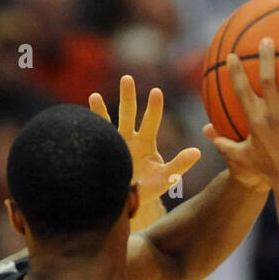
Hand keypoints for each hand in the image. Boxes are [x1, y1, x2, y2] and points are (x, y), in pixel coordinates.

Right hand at [89, 75, 200, 204]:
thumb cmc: (150, 188)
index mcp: (146, 142)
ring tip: (95, 96)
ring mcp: (114, 143)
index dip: (153, 108)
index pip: (151, 120)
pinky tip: (80, 120)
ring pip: (108, 123)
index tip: (155, 92)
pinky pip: (96, 137)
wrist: (131, 201)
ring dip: (101, 109)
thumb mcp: (166, 177)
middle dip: (127, 97)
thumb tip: (198, 152)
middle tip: (127, 78)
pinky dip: (90, 127)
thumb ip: (180, 165)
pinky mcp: (103, 151)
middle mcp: (129, 137)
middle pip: (128, 113)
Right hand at [203, 38, 278, 191]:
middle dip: (267, 57)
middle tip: (267, 39)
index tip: (232, 56)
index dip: (236, 72)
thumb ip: (224, 144)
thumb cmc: (268, 171)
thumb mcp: (242, 159)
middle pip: (268, 78)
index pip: (242, 91)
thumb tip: (208, 134)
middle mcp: (273, 114)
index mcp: (255, 120)